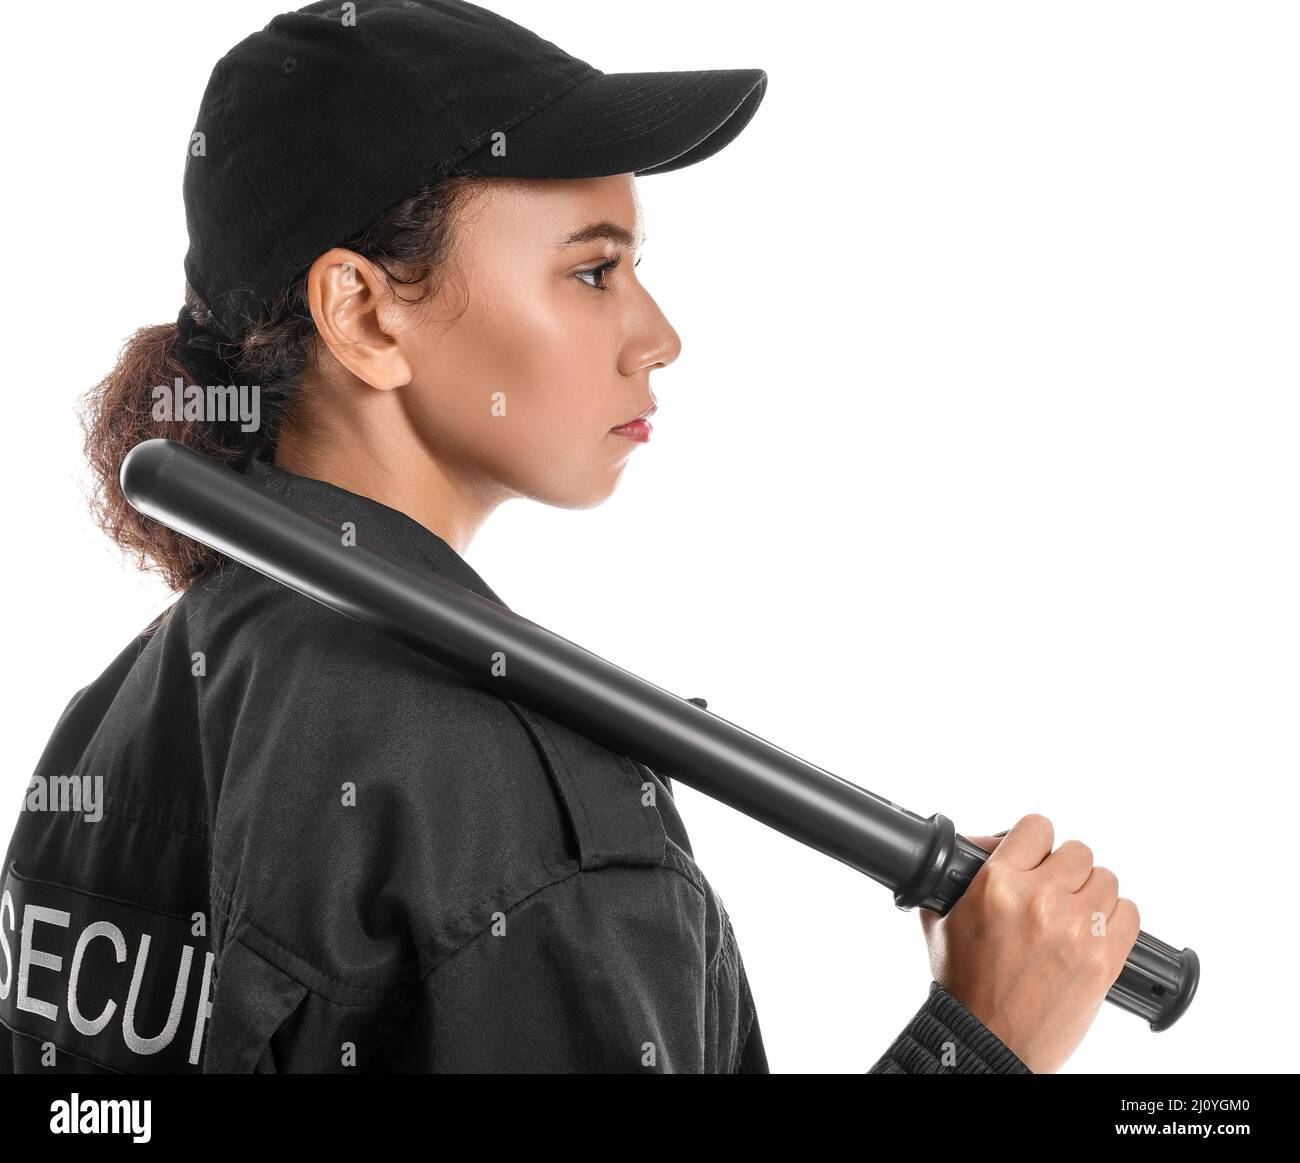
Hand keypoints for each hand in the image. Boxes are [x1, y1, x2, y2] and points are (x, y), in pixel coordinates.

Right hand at [918, 813, 1140, 1072]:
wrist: (985, 1039)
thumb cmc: (963, 984)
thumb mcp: (942, 918)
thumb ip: (958, 876)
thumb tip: (985, 842)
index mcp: (996, 884)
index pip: (1037, 827)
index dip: (1035, 841)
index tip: (1034, 855)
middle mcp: (1039, 900)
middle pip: (1077, 852)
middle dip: (1064, 869)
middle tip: (1053, 890)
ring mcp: (1074, 930)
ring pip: (1106, 879)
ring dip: (1090, 893)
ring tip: (1074, 914)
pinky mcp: (1103, 960)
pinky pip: (1130, 914)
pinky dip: (1115, 919)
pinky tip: (1094, 931)